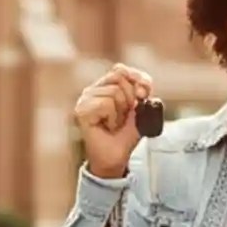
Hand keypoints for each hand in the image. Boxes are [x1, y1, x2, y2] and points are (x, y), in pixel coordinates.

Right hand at [74, 63, 153, 178]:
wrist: (116, 157)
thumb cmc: (125, 134)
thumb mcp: (140, 109)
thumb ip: (142, 92)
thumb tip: (142, 86)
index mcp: (105, 86)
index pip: (120, 69)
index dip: (137, 78)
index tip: (144, 94)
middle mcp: (93, 89)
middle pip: (119, 77)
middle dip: (130, 98)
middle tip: (125, 116)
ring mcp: (85, 99)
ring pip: (114, 92)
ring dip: (121, 112)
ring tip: (115, 123)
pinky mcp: (81, 110)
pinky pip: (106, 104)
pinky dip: (113, 118)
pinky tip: (108, 127)